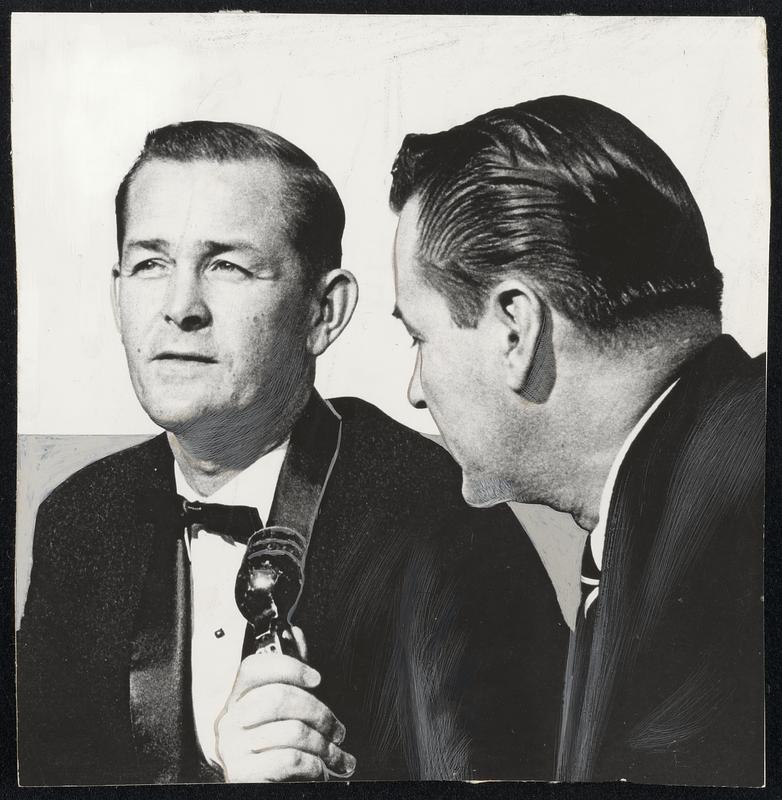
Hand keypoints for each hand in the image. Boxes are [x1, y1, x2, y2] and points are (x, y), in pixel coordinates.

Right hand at [215, 649, 355, 782]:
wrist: (262, 791)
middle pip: (279, 698)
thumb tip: (297, 635)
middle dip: (320, 713)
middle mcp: (230, 721)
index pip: (254, 668)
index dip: (289, 666)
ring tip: (334, 754)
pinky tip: (317, 769)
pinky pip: (290, 758)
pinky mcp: (242, 774)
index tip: (316, 678)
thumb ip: (290, 675)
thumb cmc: (275, 752)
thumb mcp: (284, 712)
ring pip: (292, 730)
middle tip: (337, 728)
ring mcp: (233, 748)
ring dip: (324, 745)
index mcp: (239, 700)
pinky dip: (314, 765)